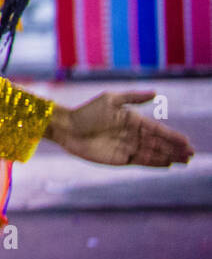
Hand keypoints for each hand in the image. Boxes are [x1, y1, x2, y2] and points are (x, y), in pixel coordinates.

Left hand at [46, 92, 193, 166]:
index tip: (187, 142)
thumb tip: (155, 93)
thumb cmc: (87, 112)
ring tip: (184, 161)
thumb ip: (133, 98)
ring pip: (153, 153)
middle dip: (175, 149)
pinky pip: (142, 161)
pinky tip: (167, 164)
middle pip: (158, 143)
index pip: (157, 129)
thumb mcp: (110, 100)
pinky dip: (155, 163)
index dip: (172, 136)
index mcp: (132, 120)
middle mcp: (132, 134)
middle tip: (191, 154)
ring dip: (169, 156)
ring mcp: (127, 147)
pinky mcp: (120, 158)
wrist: (68, 128)